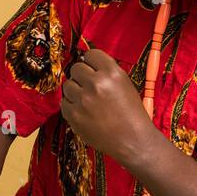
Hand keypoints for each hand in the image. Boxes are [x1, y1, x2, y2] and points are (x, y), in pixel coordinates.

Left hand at [60, 45, 152, 166]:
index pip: (90, 54)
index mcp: (112, 73)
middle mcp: (96, 83)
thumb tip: (88, 65)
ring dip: (75, 91)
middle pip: (76, 68)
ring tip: (87, 102)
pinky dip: (72, 106)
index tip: (92, 69)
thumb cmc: (132, 114)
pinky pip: (64, 103)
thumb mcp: (126, 85)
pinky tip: (84, 112)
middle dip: (82, 76)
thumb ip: (107, 73)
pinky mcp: (74, 115)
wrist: (132, 141)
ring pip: (67, 85)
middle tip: (90, 88)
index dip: (91, 62)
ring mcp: (83, 100)